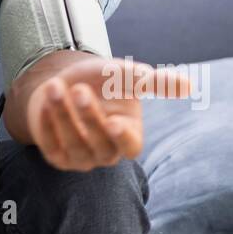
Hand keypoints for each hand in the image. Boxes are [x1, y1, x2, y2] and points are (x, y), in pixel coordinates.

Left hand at [25, 54, 191, 171]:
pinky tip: (43, 101)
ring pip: (74, 145)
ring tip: (55, 87)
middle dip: (89, 117)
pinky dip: (46, 124)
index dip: (123, 137)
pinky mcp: (56, 156)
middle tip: (79, 90)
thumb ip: (154, 81)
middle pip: (100, 144)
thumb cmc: (101, 82)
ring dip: (64, 117)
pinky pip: (50, 145)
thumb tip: (189, 86)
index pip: (130, 146)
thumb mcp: (125, 76)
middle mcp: (105, 151)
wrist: (63, 83)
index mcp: (128, 134)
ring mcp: (80, 157)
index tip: (114, 121)